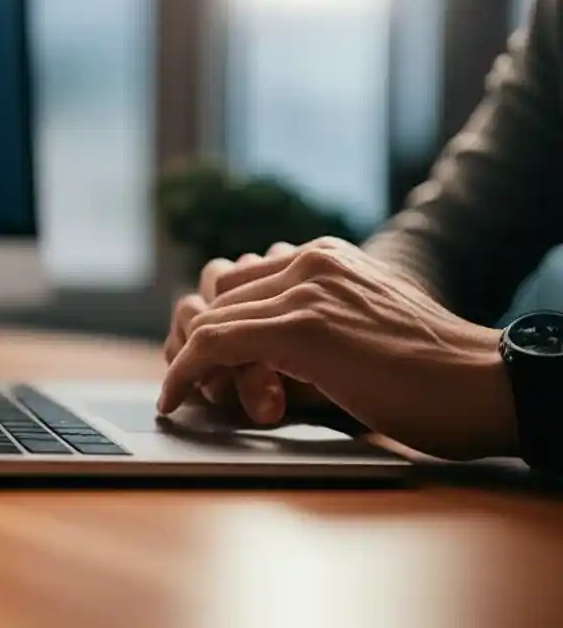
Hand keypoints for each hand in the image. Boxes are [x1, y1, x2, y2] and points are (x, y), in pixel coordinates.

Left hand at [158, 237, 518, 459]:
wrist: (482, 385)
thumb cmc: (430, 374)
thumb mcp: (360, 331)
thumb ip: (309, 329)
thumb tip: (251, 363)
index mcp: (325, 256)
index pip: (240, 285)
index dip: (216, 330)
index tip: (201, 367)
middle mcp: (311, 260)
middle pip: (219, 300)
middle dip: (197, 348)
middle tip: (186, 389)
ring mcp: (306, 289)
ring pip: (211, 321)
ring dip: (190, 364)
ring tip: (183, 399)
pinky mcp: (302, 326)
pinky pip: (213, 343)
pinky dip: (184, 373)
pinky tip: (174, 398)